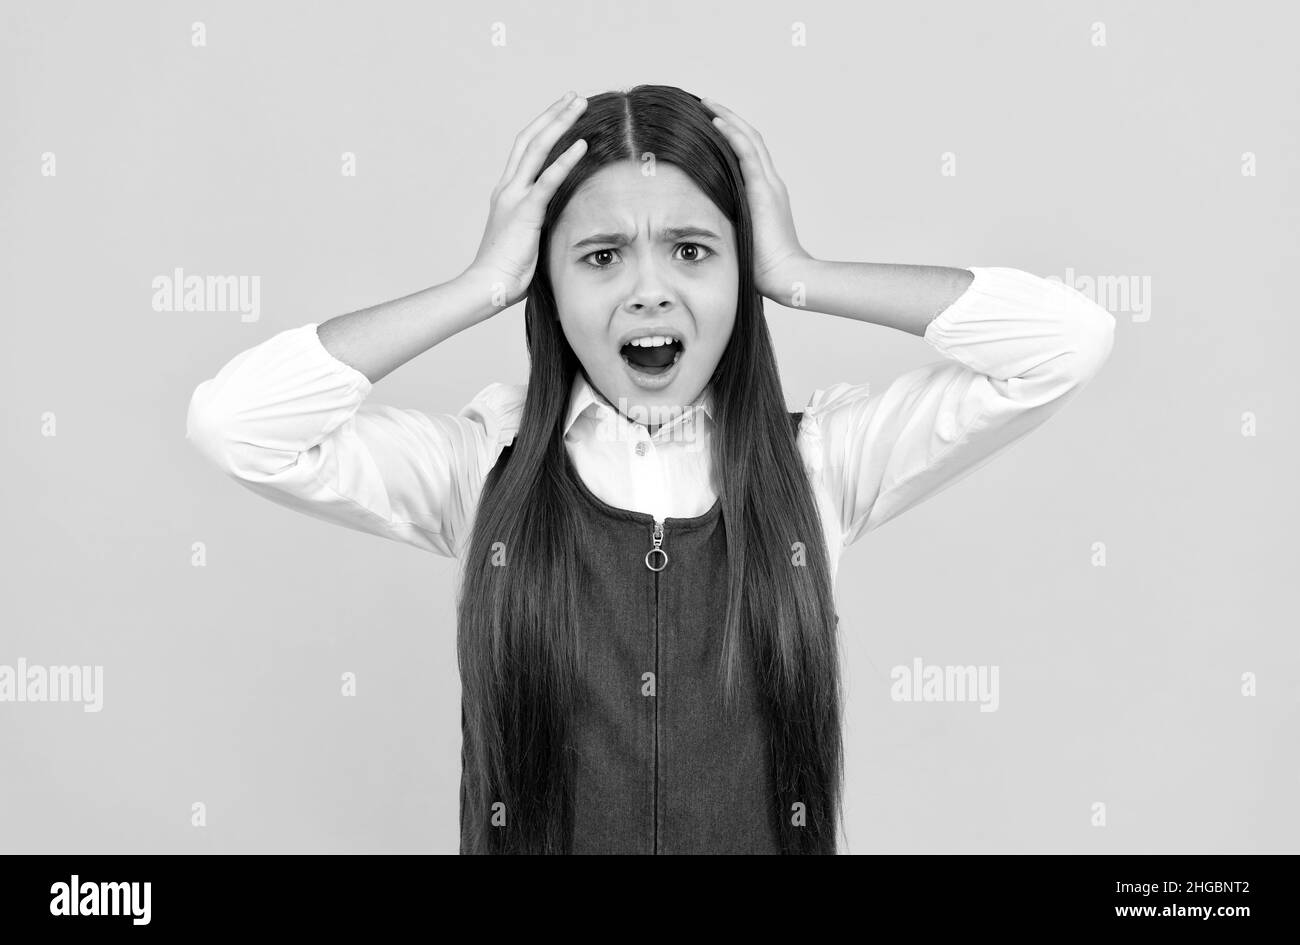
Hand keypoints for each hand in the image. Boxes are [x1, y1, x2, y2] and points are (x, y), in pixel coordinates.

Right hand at [466, 91, 588, 307]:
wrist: (486, 287)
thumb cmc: (506, 273)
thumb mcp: (526, 240)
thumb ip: (538, 223)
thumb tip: (559, 222)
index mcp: (506, 194)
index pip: (525, 151)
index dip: (543, 129)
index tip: (562, 113)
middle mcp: (507, 188)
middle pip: (530, 139)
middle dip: (553, 114)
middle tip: (574, 96)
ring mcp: (514, 197)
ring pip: (537, 148)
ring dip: (560, 123)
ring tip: (579, 104)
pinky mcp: (525, 212)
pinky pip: (548, 179)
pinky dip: (566, 160)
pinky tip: (583, 144)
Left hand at [702, 97, 811, 300]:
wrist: (786, 275)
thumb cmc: (763, 267)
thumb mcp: (743, 237)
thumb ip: (731, 223)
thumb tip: (705, 224)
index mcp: (767, 193)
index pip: (749, 155)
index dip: (732, 135)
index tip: (711, 124)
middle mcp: (770, 183)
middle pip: (750, 139)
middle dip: (728, 118)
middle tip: (706, 104)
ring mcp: (769, 185)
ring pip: (748, 139)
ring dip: (727, 118)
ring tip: (707, 104)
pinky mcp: (764, 191)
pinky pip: (747, 154)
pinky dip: (732, 135)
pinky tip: (716, 122)